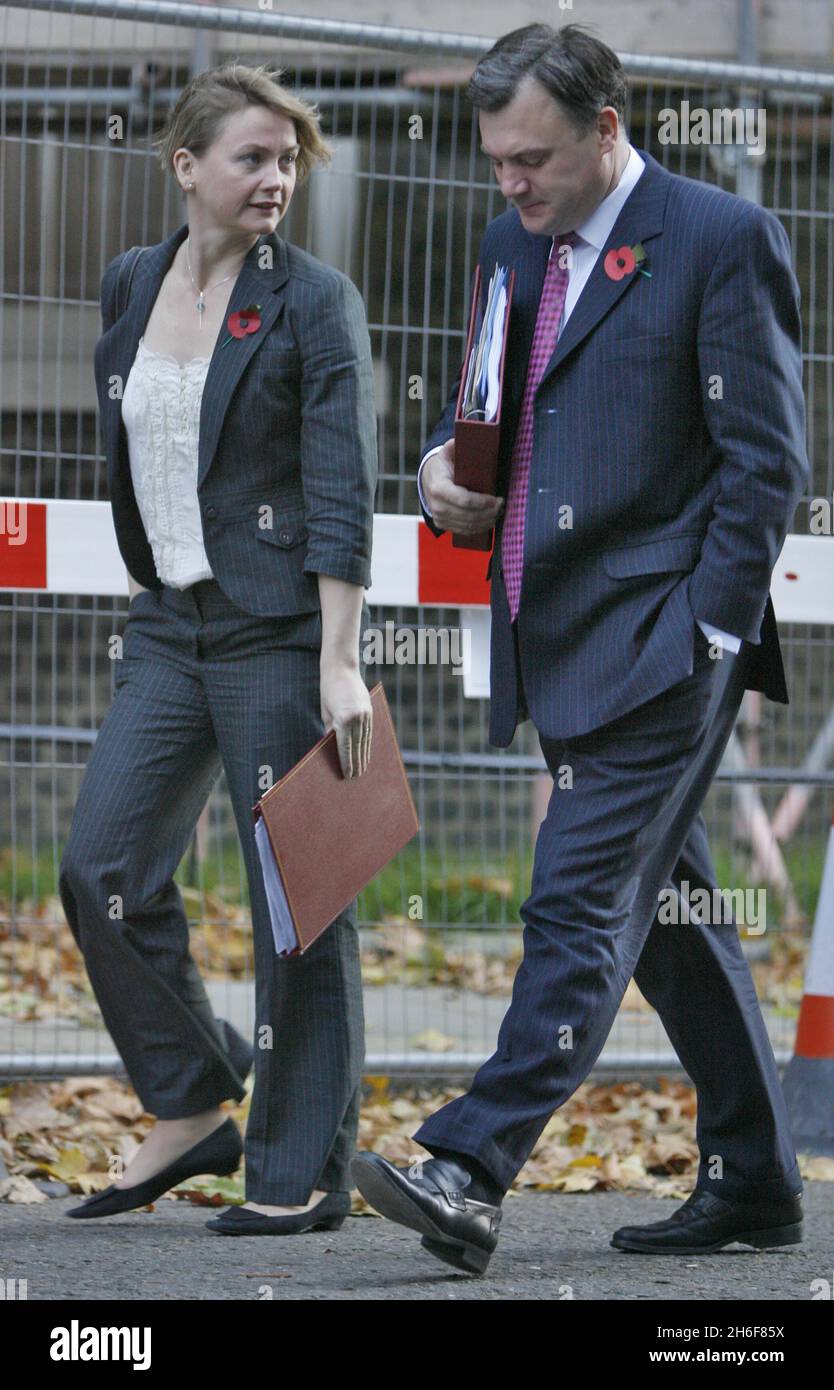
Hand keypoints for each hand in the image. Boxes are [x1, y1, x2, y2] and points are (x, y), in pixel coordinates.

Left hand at [320, 664, 372, 778]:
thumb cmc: (328, 691)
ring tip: (364, 768)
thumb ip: (331, 732)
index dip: (346, 763)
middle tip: (357, 777)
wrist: (341, 668)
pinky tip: (367, 752)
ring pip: (366, 740)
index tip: (348, 775)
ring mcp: (366, 714)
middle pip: (358, 746)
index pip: (345, 747)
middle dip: (357, 763)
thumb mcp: (326, 713)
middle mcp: (357, 718)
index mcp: (343, 719)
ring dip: (365, 755)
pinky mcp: (370, 710)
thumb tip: (335, 749)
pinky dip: (368, 743)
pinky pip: (369, 731)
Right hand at [424, 439, 504, 534]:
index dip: (482, 502)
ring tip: (499, 512)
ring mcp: (439, 517)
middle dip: (489, 512)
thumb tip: (460, 441)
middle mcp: (437, 506)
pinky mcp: (443, 525)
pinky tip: (490, 519)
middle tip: (502, 505)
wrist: (428, 480)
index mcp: (439, 488)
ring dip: (487, 520)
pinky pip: (465, 530)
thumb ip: (454, 446)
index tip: (496, 498)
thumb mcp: (447, 452)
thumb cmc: (443, 465)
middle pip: (469, 516)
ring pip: (468, 525)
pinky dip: (480, 527)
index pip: (464, 500)